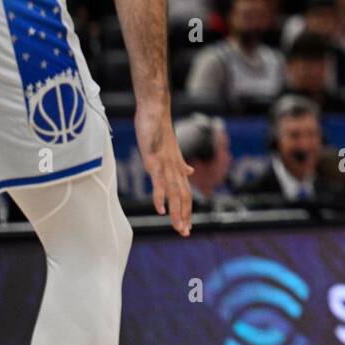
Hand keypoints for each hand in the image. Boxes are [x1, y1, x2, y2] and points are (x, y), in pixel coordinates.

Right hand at [135, 103, 193, 235]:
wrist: (155, 111)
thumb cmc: (159, 130)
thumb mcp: (171, 150)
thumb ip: (179, 164)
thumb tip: (189, 172)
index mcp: (178, 168)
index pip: (186, 193)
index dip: (187, 210)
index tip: (187, 226)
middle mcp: (175, 169)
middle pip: (184, 197)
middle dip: (185, 216)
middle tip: (185, 233)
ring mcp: (165, 165)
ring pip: (174, 193)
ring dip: (177, 212)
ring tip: (178, 227)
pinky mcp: (154, 161)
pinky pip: (159, 182)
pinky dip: (161, 197)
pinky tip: (161, 210)